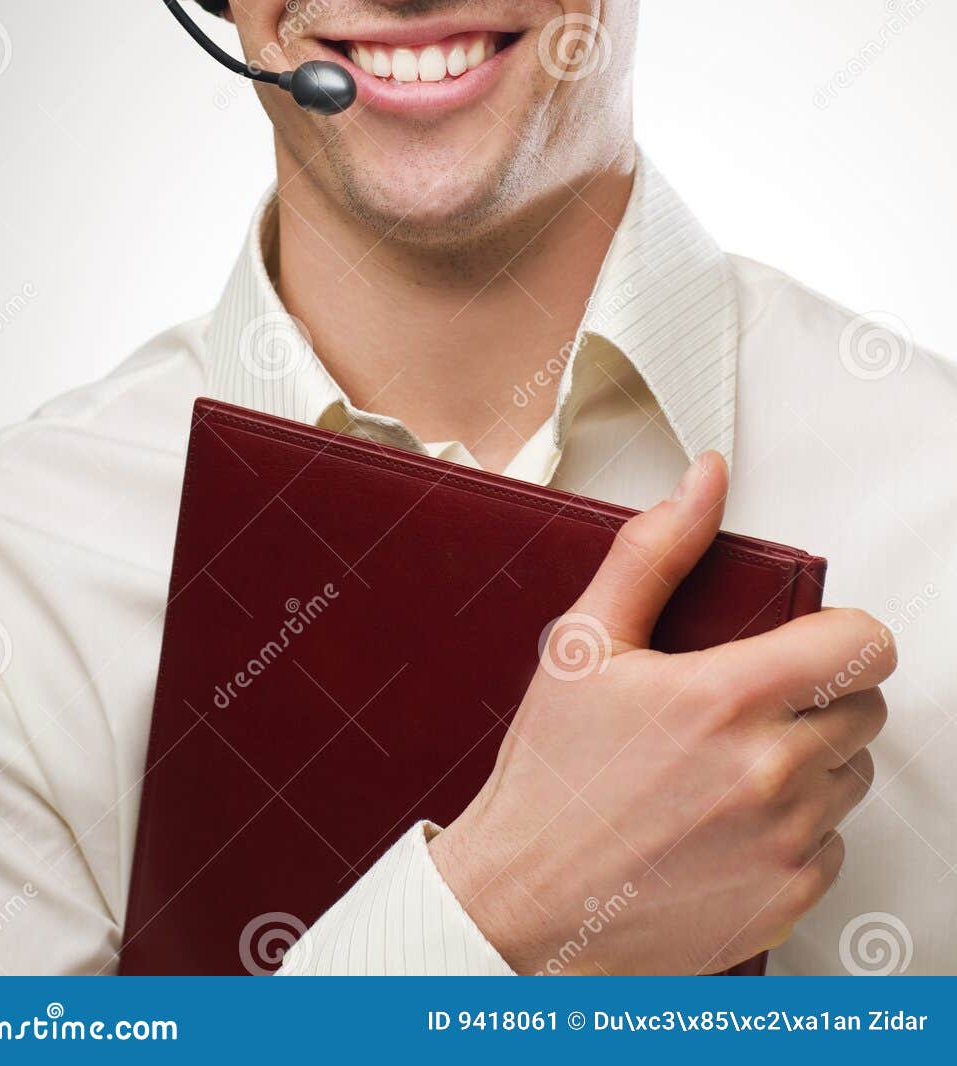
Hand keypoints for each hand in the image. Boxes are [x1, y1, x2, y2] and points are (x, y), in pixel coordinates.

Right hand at [429, 452, 894, 974]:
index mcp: (726, 698)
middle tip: (746, 705)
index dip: (843, 634)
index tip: (810, 641)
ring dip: (810, 762)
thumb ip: (656, 550)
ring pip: (850, 776)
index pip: (865, 646)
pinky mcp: (787, 900)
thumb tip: (702, 483)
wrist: (523, 905)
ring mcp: (784, 844)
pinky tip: (729, 822)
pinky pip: (833, 844)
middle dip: (818, 696)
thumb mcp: (584, 643)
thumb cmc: (549, 777)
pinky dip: (796, 829)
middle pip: (864, 709)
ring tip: (729, 764)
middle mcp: (769, 773)